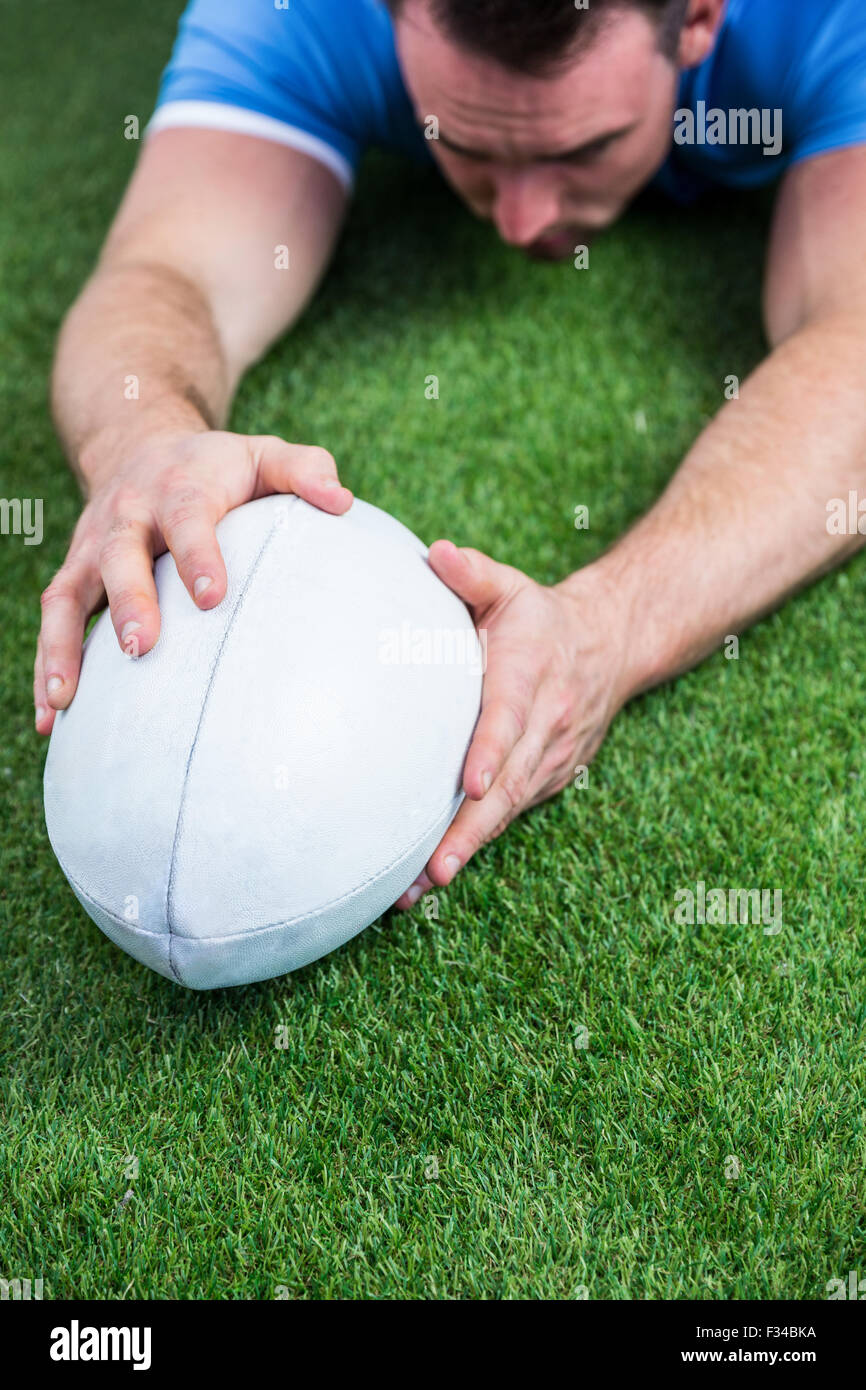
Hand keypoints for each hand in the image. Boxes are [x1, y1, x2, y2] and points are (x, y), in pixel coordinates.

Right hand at [34, 429, 351, 733]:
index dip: (197, 553)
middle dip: (128, 599)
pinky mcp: (76, 576)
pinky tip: (54, 720)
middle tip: (141, 646)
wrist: (143, 447)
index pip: (188, 516)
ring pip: (69, 594)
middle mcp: (128, 515)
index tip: (213, 597)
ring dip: (64, 646)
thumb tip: (341, 501)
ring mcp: (94, 548)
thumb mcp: (265, 455)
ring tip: (68, 698)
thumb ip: (305, 470)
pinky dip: (48, 666)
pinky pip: (56, 621)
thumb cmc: (221, 469)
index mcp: (180, 487)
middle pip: (120, 554)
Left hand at [395, 543, 626, 906]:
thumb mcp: (510, 587)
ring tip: (421, 886)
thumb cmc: (539, 618)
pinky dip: (476, 843)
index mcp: (531, 673)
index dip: (491, 750)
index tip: (469, 783)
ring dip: (468, 847)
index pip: (510, 715)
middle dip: (472, 828)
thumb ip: (473, 572)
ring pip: (507, 810)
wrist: (609, 646)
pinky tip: (433, 875)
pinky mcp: (546, 778)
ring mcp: (549, 758)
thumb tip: (436, 554)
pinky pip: (509, 814)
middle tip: (435, 868)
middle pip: (508, 783)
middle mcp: (545, 724)